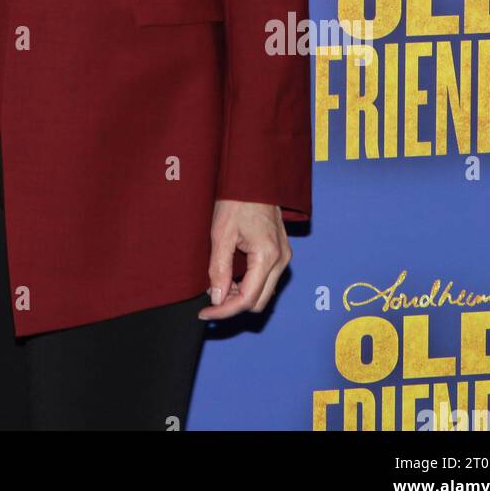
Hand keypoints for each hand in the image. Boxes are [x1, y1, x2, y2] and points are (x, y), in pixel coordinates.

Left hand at [198, 199, 291, 320]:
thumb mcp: (221, 233)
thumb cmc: (237, 199)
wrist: (253, 176)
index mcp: (268, 256)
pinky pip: (267, 280)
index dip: (224, 311)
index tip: (205, 314)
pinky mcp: (281, 252)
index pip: (247, 299)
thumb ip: (220, 268)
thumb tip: (217, 298)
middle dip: (233, 306)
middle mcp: (282, 260)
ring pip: (264, 293)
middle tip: (209, 300)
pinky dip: (249, 285)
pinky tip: (232, 277)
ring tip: (218, 286)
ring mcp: (284, 257)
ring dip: (241, 296)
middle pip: (259, 302)